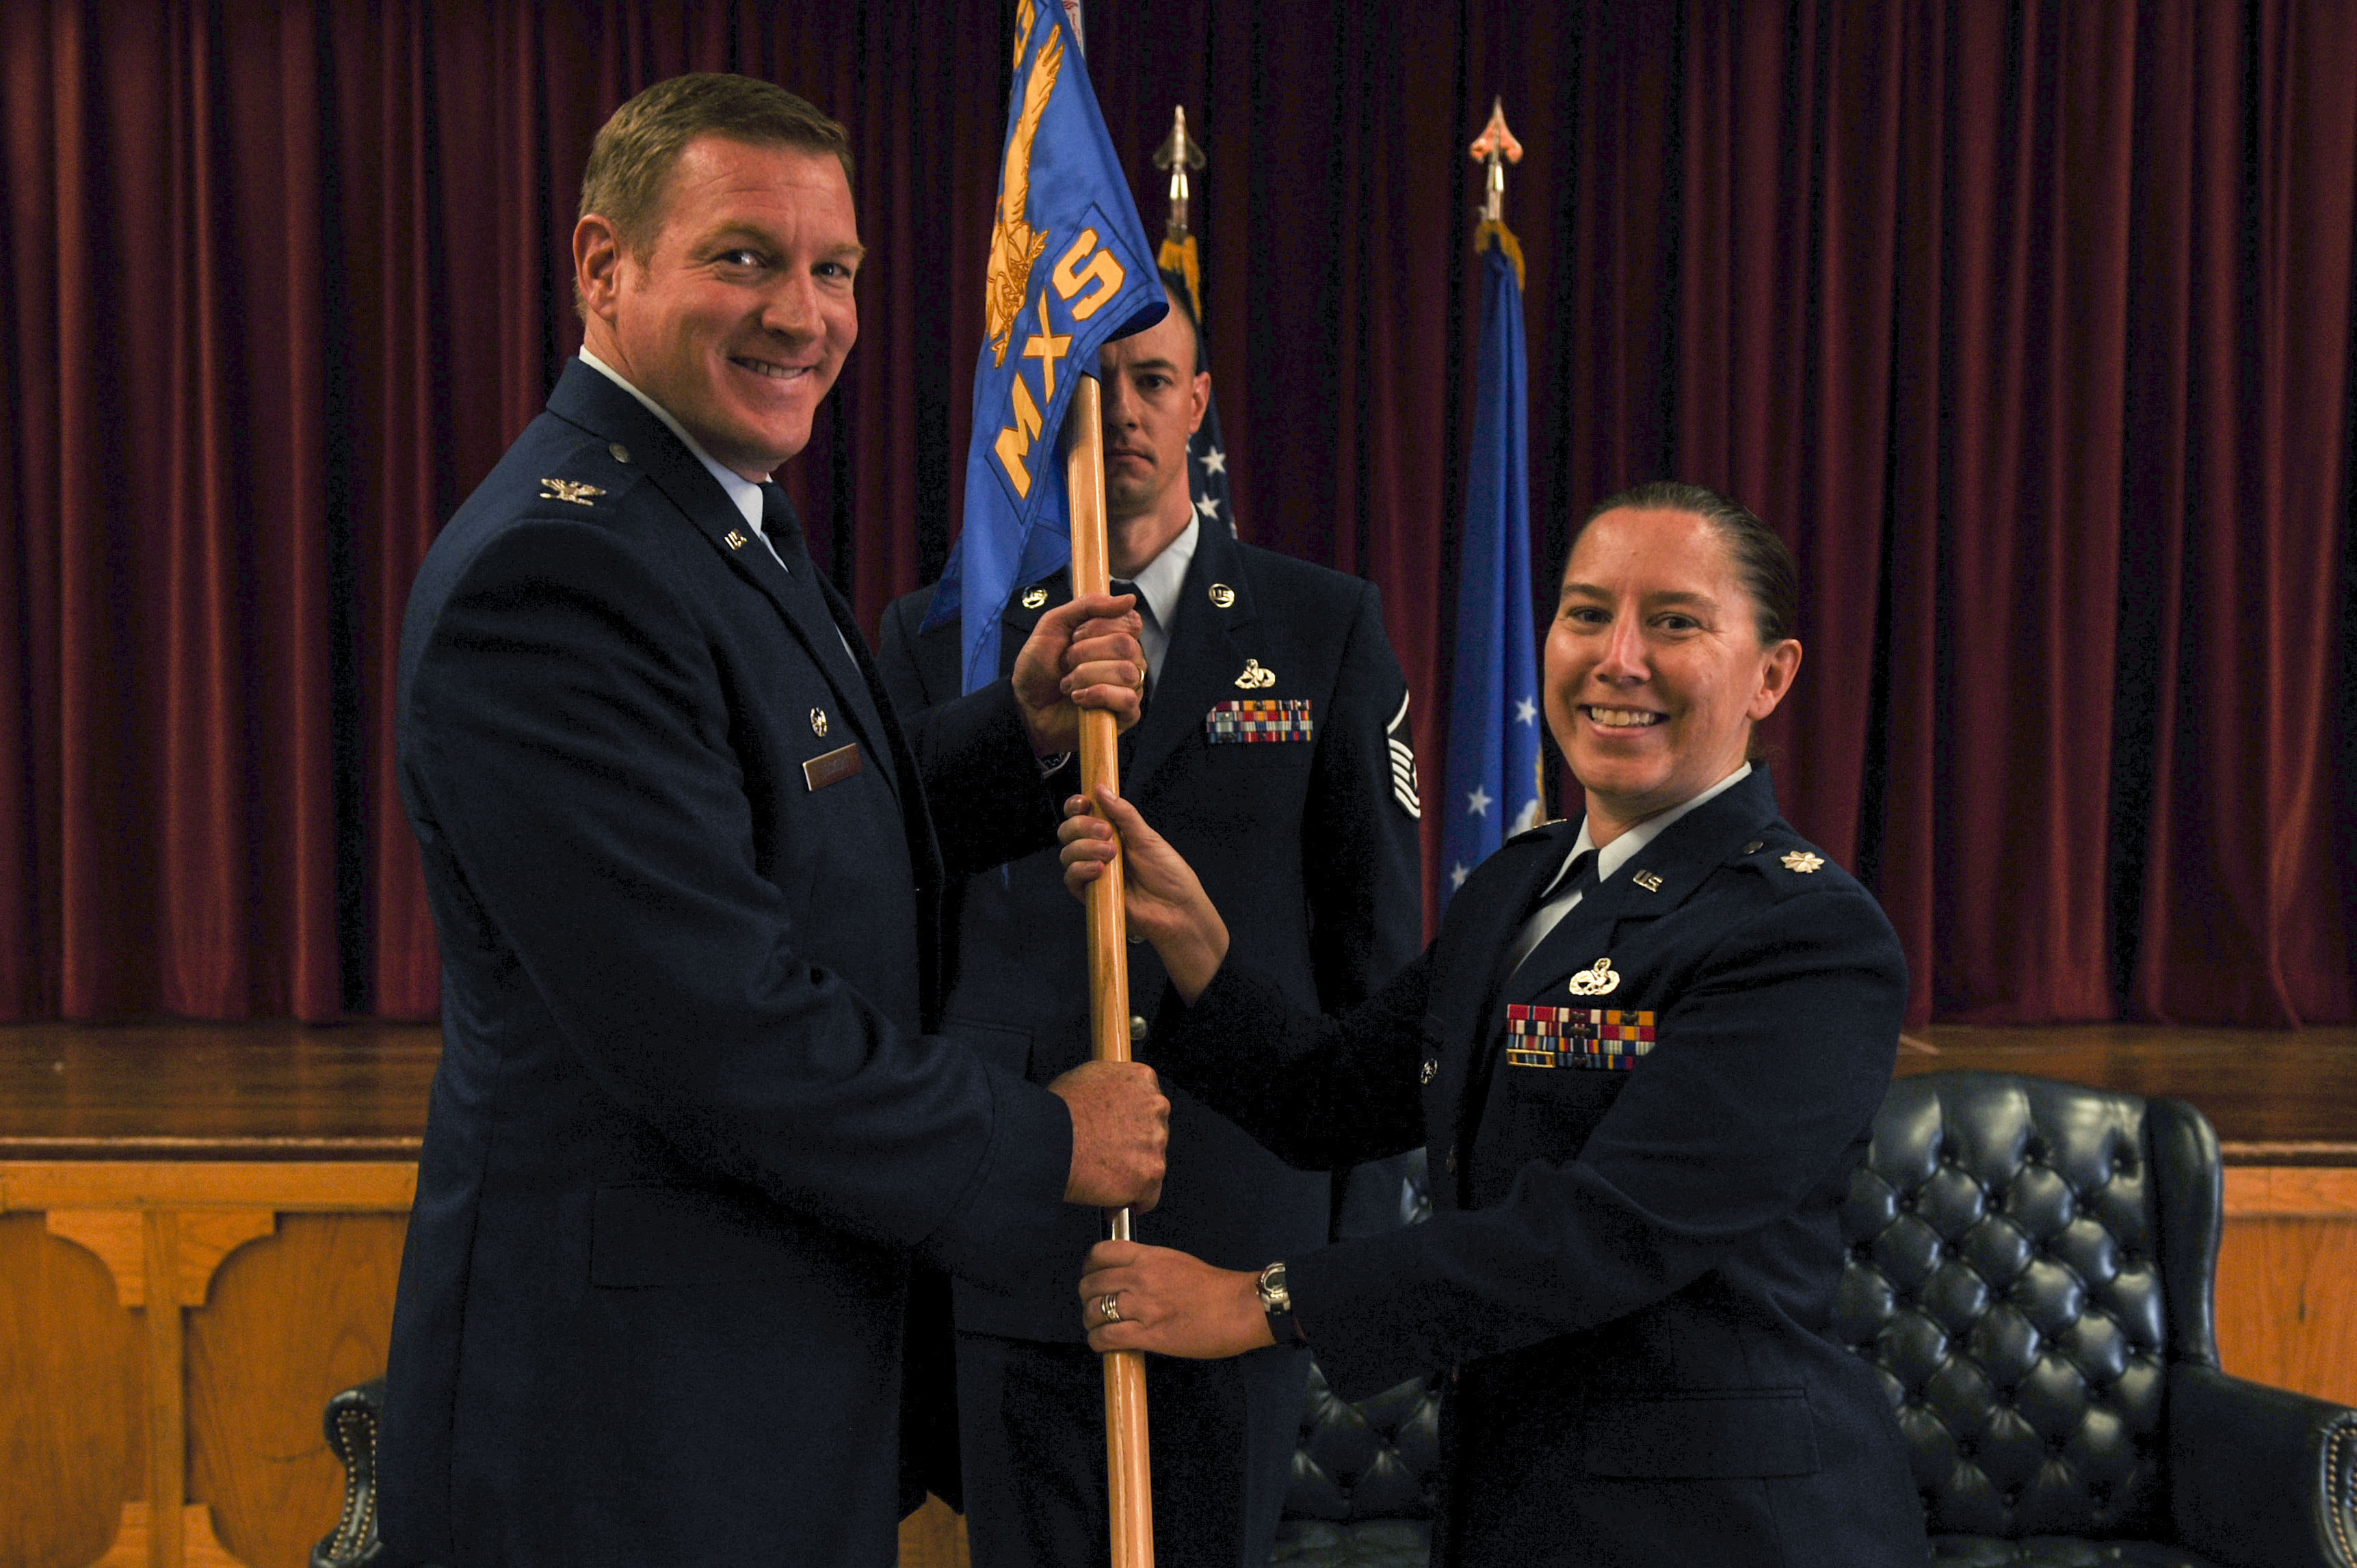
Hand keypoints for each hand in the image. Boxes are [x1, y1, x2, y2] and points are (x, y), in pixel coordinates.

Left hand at [1012, 593, 1146, 755]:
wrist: (1025, 705)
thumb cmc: (1040, 667)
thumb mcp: (1054, 624)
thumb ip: (1088, 606)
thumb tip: (1130, 599)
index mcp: (1115, 637)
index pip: (1130, 621)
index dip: (1099, 626)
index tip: (1075, 635)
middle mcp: (1128, 661)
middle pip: (1127, 645)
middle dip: (1086, 652)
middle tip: (1066, 662)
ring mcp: (1130, 688)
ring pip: (1126, 672)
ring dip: (1086, 675)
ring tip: (1068, 684)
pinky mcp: (1126, 714)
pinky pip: (1127, 699)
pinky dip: (1097, 696)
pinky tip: (1079, 699)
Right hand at [1048, 1059, 1166, 1209]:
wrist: (1051, 1141)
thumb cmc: (1059, 1111)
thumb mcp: (1086, 1077)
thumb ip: (1112, 1086)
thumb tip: (1111, 1099)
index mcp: (1142, 1079)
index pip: (1149, 1103)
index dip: (1132, 1121)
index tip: (1120, 1131)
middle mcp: (1156, 1107)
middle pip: (1154, 1133)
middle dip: (1135, 1145)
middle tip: (1108, 1153)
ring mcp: (1156, 1142)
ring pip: (1152, 1163)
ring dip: (1133, 1171)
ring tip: (1103, 1173)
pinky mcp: (1150, 1174)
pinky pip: (1149, 1195)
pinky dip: (1134, 1200)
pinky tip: (1114, 1197)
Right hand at [1058, 789, 1229, 1000]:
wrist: (1176, 909)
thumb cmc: (1168, 874)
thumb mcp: (1148, 838)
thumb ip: (1124, 815)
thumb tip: (1101, 789)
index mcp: (1111, 833)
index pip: (1082, 814)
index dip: (1076, 806)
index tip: (1083, 803)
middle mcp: (1098, 850)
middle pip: (1068, 831)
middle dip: (1082, 826)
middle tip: (1107, 833)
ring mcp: (1092, 872)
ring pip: (1067, 853)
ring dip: (1085, 848)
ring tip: (1112, 854)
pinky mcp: (1090, 895)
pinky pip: (1071, 878)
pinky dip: (1081, 869)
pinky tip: (1100, 869)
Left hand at [1077, 1240, 1275, 1357]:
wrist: (1239, 1308)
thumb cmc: (1215, 1287)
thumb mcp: (1177, 1262)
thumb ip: (1148, 1265)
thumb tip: (1127, 1277)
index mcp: (1148, 1257)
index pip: (1100, 1254)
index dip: (1089, 1267)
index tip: (1092, 1276)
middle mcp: (1140, 1278)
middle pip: (1091, 1284)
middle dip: (1087, 1297)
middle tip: (1094, 1306)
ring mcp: (1143, 1306)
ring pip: (1095, 1311)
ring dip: (1091, 1321)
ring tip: (1098, 1327)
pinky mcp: (1148, 1335)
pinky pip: (1106, 1337)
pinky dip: (1098, 1342)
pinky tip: (1103, 1344)